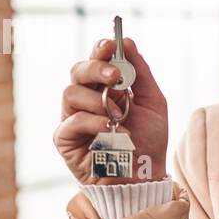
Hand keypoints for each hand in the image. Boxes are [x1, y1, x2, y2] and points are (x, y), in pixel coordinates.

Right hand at [54, 35, 168, 184]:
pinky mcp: (65, 139)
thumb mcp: (153, 102)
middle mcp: (85, 100)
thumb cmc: (148, 141)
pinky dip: (94, 123)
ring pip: (71, 93)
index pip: (95, 60)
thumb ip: (140, 73)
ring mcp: (73, 118)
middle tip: (114, 75)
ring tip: (120, 117)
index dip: (100, 50)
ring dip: (98, 101)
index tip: (111, 45)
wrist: (145, 176)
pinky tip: (113, 132)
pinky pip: (72, 121)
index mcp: (104, 88)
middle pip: (77, 70)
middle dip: (95, 68)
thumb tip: (126, 41)